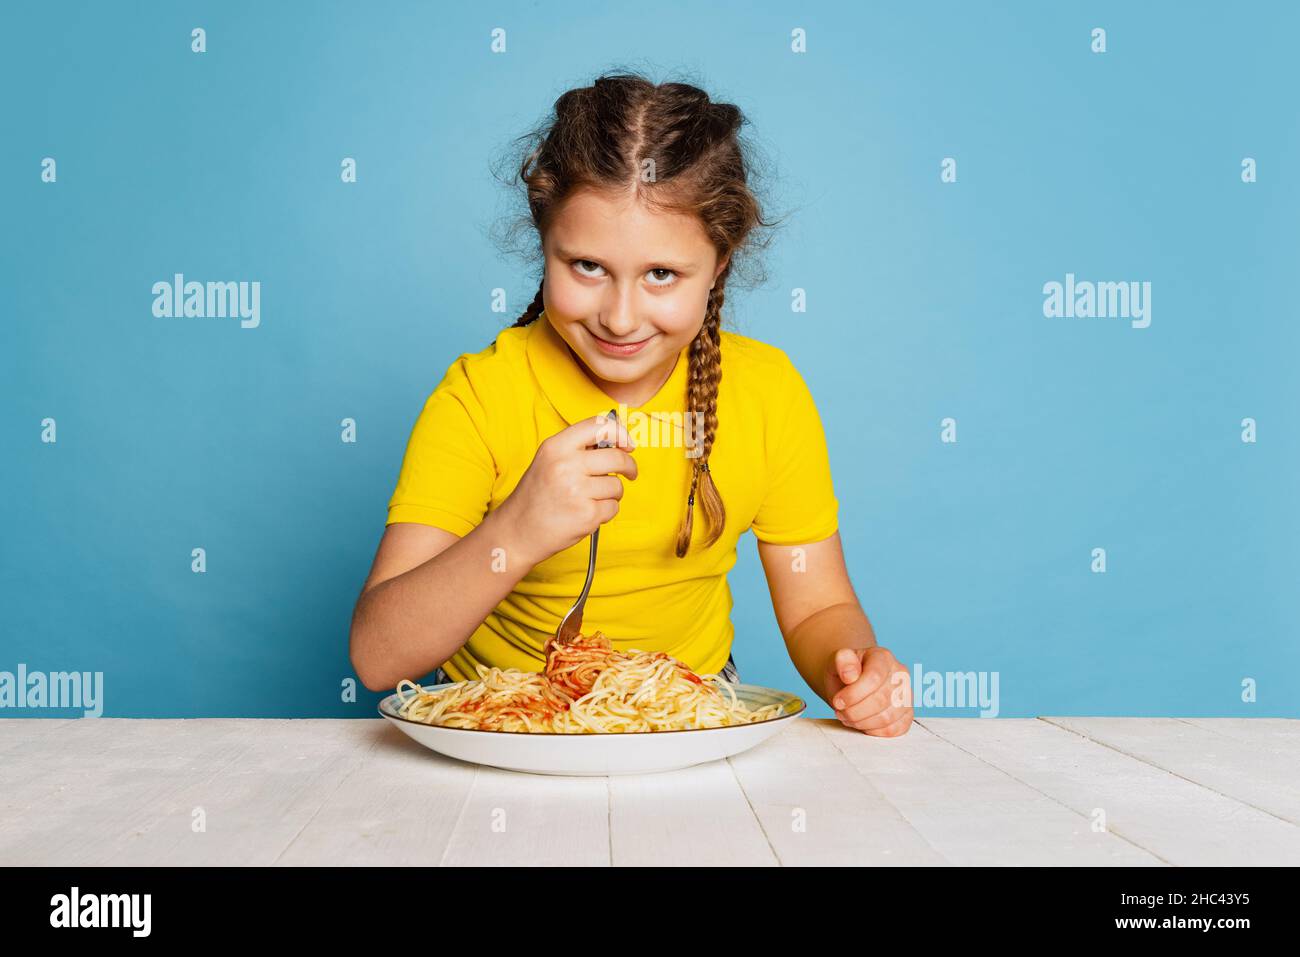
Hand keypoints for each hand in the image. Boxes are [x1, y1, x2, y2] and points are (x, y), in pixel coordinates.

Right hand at [493, 414, 637, 565]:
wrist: (518, 530)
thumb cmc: (536, 496)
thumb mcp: (548, 460)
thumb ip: (578, 448)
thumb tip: (618, 440)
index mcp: (556, 447)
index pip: (599, 426)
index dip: (620, 433)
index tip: (628, 444)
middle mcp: (566, 465)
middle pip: (617, 458)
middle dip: (629, 466)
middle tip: (629, 473)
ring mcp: (577, 491)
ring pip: (617, 486)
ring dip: (611, 494)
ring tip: (591, 499)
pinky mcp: (586, 514)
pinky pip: (613, 508)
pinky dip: (605, 512)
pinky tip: (586, 513)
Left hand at [824, 646, 912, 736]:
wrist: (852, 682)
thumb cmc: (846, 672)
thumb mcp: (836, 662)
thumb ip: (842, 662)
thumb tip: (850, 674)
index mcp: (883, 657)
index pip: (874, 678)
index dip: (853, 694)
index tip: (837, 701)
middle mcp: (900, 674)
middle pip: (880, 700)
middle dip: (854, 711)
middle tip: (840, 712)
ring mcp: (907, 694)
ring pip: (887, 718)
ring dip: (862, 722)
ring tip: (848, 717)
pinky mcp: (907, 714)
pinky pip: (894, 729)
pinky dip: (874, 731)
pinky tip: (863, 724)